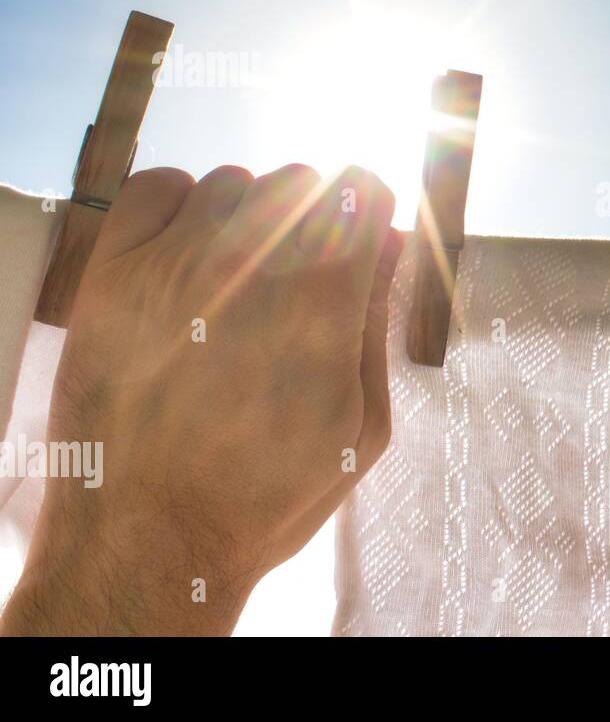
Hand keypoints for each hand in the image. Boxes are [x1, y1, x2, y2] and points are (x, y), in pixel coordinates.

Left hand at [2, 163, 400, 634]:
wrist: (150, 541)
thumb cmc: (270, 495)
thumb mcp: (363, 425)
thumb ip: (378, 321)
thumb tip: (389, 243)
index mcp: (323, 301)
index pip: (362, 188)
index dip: (371, 211)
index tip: (363, 238)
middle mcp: (249, 263)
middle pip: (301, 180)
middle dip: (316, 217)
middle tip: (300, 277)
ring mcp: (170, 263)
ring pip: (233, 183)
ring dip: (249, 216)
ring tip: (240, 275)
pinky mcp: (108, 275)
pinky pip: (155, 187)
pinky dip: (178, 206)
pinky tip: (186, 254)